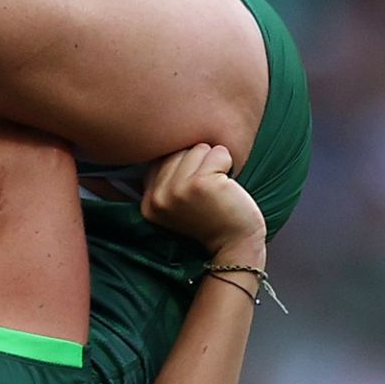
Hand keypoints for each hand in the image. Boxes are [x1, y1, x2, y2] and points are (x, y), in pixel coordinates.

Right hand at [139, 144, 267, 259]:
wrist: (236, 246)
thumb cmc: (213, 221)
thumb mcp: (179, 203)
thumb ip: (167, 179)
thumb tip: (167, 137)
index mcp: (149, 203)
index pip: (163, 157)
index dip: (186, 167)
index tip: (196, 192)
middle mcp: (158, 197)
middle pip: (179, 150)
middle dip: (200, 165)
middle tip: (208, 193)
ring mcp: (177, 190)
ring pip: (198, 148)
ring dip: (215, 164)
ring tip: (217, 190)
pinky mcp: (199, 184)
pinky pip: (218, 153)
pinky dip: (229, 165)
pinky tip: (227, 188)